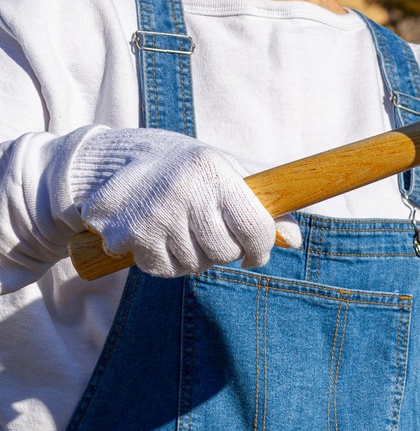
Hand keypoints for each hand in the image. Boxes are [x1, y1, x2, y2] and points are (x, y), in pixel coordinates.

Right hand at [67, 127, 298, 277]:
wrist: (114, 160)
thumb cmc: (186, 170)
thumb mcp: (227, 173)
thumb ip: (264, 206)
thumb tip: (295, 241)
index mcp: (213, 171)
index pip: (255, 229)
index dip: (261, 249)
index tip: (255, 253)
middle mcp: (184, 191)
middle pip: (225, 252)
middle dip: (224, 250)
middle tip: (208, 231)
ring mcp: (154, 214)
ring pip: (194, 265)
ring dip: (193, 256)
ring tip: (180, 227)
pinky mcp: (129, 235)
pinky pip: (163, 270)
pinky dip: (165, 261)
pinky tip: (158, 235)